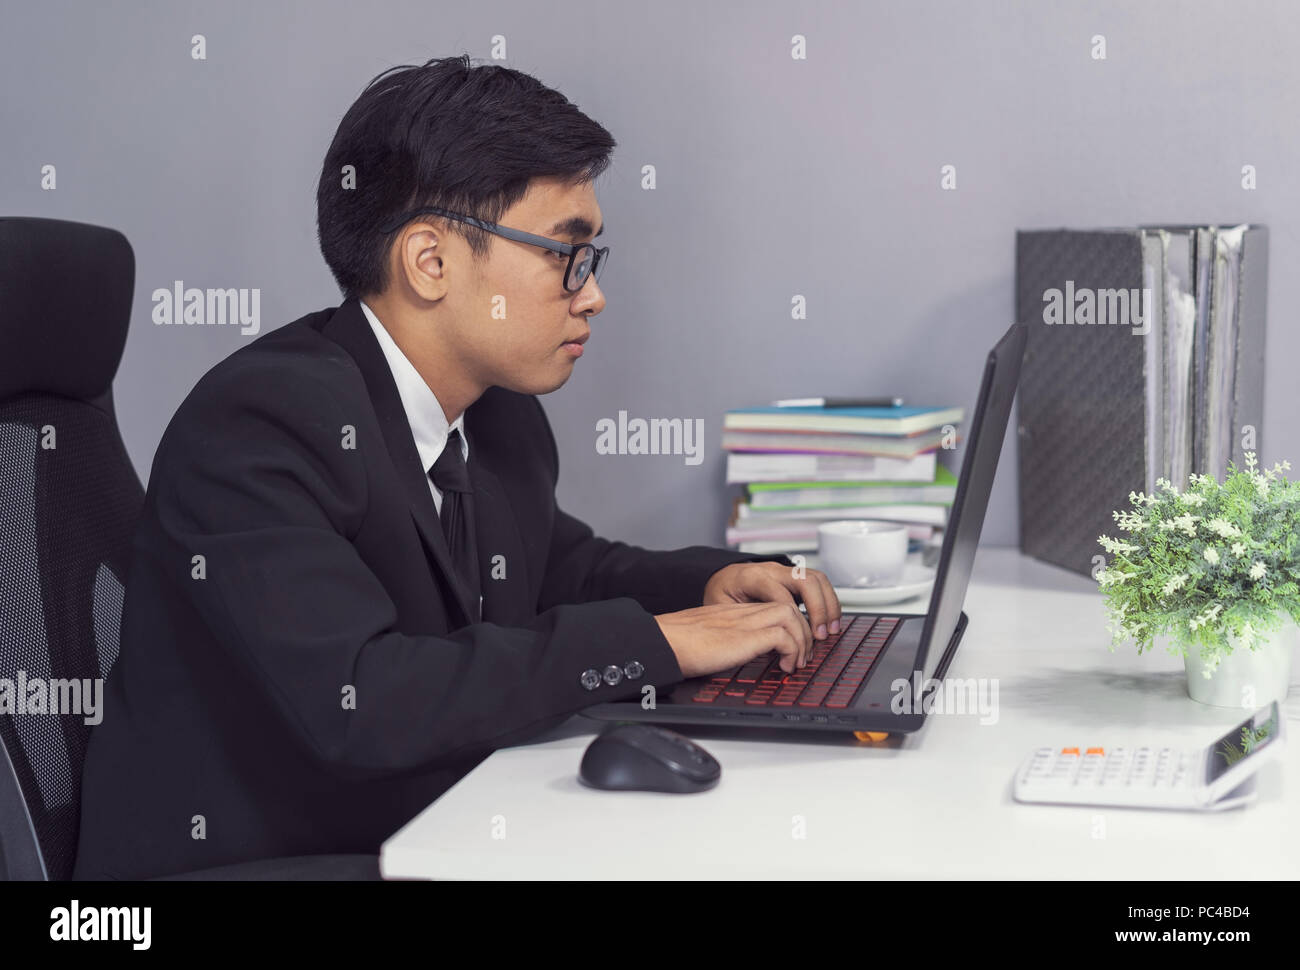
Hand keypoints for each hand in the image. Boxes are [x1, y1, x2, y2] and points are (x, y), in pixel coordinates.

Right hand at [654, 602, 813, 678]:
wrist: (661, 642)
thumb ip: (726, 641)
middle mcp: (742, 613)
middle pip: (789, 608)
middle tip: (802, 657)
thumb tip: (736, 658)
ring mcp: (744, 622)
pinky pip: (783, 635)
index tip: (793, 650)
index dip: (791, 627)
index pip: (775, 607)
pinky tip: (785, 667)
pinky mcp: (745, 636)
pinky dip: (792, 651)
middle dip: (804, 633)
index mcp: (734, 612)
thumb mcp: (709, 639)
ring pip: (792, 615)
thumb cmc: (675, 645)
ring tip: (796, 663)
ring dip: (802, 640)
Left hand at [701, 561, 842, 641]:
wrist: (721, 577)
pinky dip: (828, 601)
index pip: (781, 595)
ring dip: (829, 605)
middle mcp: (771, 570)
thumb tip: (765, 646)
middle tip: (821, 635)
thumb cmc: (720, 593)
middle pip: (806, 580)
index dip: (794, 618)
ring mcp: (785, 571)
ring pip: (817, 579)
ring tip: (831, 630)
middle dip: (818, 609)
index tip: (798, 640)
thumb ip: (743, 623)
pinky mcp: (793, 577)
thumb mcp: (720, 608)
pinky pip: (818, 583)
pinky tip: (829, 621)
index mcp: (752, 577)